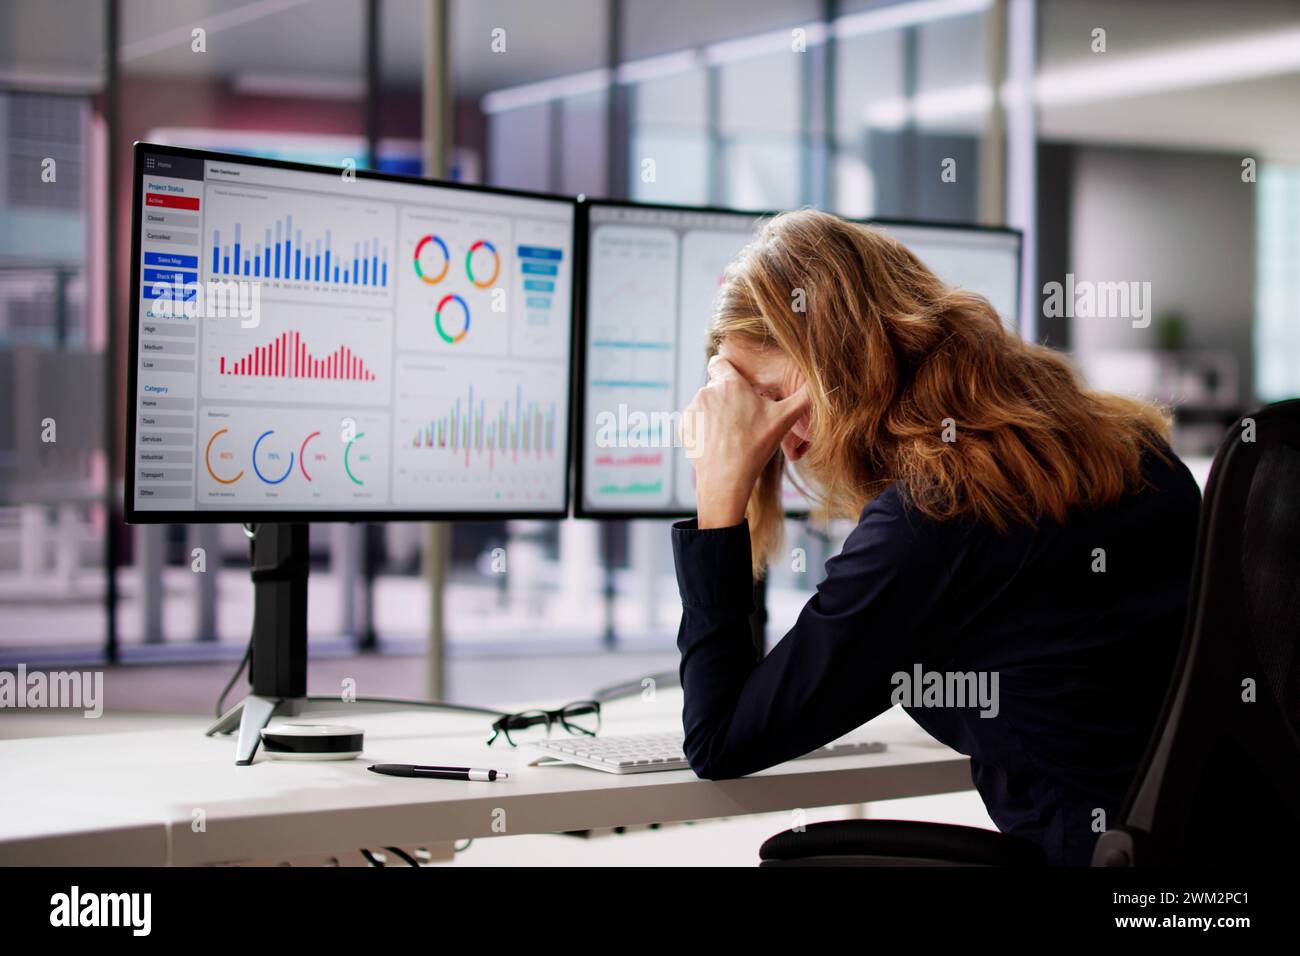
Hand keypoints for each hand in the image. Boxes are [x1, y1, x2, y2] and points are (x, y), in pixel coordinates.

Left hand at [680, 356, 809, 527]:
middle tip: (743, 419)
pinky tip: (718, 442)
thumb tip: (823, 382)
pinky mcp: (684, 426)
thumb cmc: (755, 447)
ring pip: (706, 404)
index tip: (736, 382)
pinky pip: (695, 420)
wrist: (726, 479)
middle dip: (728, 398)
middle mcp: (707, 391)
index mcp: (730, 384)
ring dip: (716, 413)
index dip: (728, 370)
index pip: (720, 361)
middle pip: (716, 387)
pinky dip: (704, 428)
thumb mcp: (785, 419)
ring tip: (731, 434)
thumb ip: (804, 396)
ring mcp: (692, 409)